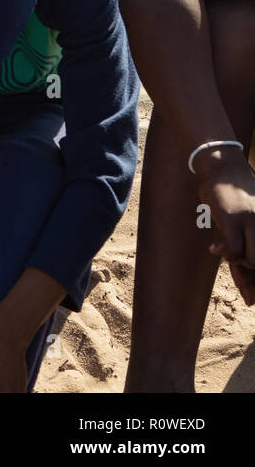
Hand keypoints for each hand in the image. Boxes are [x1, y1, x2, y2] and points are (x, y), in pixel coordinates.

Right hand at [200, 160, 254, 302]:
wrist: (223, 168)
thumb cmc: (237, 195)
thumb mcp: (249, 218)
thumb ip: (248, 240)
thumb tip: (239, 264)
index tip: (254, 298)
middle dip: (253, 280)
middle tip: (249, 295)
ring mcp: (252, 221)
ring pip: (251, 260)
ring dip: (238, 263)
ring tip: (227, 254)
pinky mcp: (233, 219)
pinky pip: (233, 251)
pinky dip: (225, 254)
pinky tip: (216, 248)